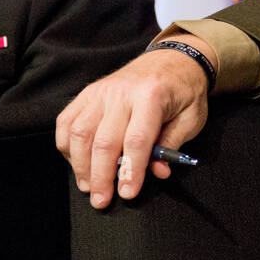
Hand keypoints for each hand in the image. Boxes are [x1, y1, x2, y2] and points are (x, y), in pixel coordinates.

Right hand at [55, 37, 212, 207]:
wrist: (172, 59)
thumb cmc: (183, 92)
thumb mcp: (191, 118)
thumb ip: (171, 145)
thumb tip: (157, 172)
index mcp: (152, 96)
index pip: (137, 139)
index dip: (131, 170)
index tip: (127, 194)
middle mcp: (122, 92)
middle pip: (104, 140)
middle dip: (102, 176)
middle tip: (102, 201)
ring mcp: (101, 91)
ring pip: (80, 133)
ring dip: (81, 165)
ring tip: (89, 187)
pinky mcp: (88, 93)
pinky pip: (67, 121)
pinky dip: (67, 146)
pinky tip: (77, 163)